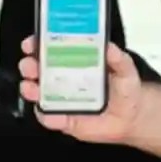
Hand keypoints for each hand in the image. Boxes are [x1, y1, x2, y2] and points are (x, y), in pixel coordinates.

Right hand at [18, 36, 142, 143]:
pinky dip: (45, 115)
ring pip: (35, 92)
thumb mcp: (125, 69)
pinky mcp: (62, 119)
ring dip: (30, 89)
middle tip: (32, 65)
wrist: (131, 117)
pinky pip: (47, 118)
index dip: (37, 44)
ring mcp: (60, 99)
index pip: (49, 48)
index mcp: (74, 60)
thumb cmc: (124, 89)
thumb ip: (119, 59)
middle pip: (36, 69)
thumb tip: (109, 47)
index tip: (33, 42)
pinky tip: (49, 112)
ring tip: (34, 88)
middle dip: (29, 65)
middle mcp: (62, 78)